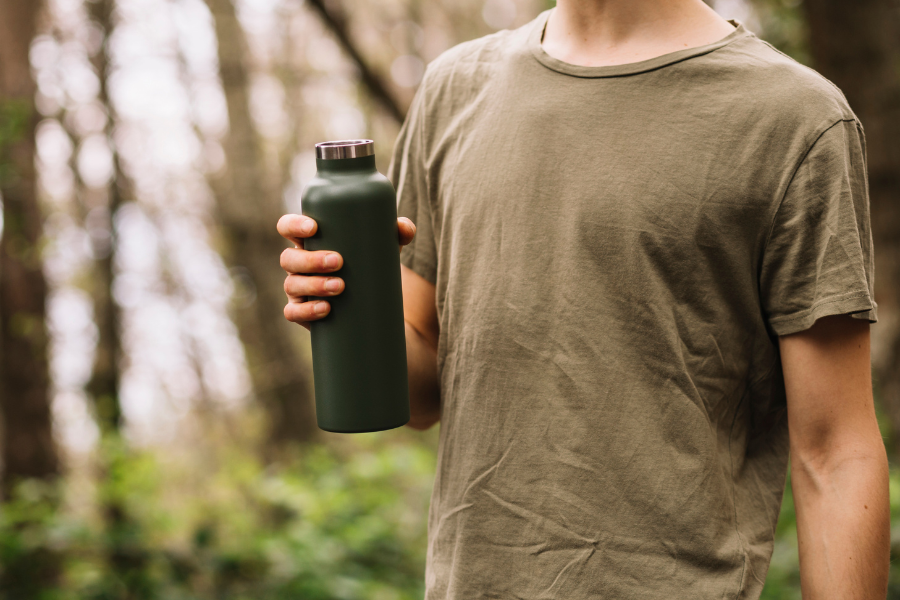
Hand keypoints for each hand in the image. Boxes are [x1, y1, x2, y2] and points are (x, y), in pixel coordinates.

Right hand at [277, 214, 416, 329]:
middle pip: (289, 258)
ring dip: (314, 285)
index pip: (289, 227)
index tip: (314, 227)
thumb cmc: (370, 265)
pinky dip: (308, 311)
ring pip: (292, 284)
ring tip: (340, 287)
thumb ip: (397, 232)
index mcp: (310, 242)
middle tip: (339, 262)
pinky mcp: (302, 312)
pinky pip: (293, 313)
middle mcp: (298, 264)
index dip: (294, 225)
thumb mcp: (384, 247)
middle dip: (311, 259)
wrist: (374, 307)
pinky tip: (325, 309)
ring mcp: (297, 289)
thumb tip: (404, 228)